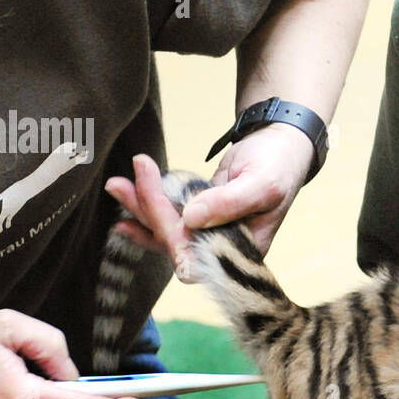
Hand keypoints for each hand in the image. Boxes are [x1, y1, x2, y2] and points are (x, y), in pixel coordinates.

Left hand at [104, 122, 312, 260]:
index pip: (197, 256)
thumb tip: (191, 218)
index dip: (173, 240)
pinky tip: (126, 195)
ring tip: (116, 185)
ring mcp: (210, 229)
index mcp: (244, 248)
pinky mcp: (199, 212)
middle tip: (123, 184)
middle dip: (147, 215)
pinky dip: (145, 205)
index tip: (159, 207)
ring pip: (166, 229)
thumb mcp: (262, 182)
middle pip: (175, 243)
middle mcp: (223, 245)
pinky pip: (168, 215)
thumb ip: (229, 202)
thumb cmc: (280, 163)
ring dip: (139, 209)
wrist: (281, 142)